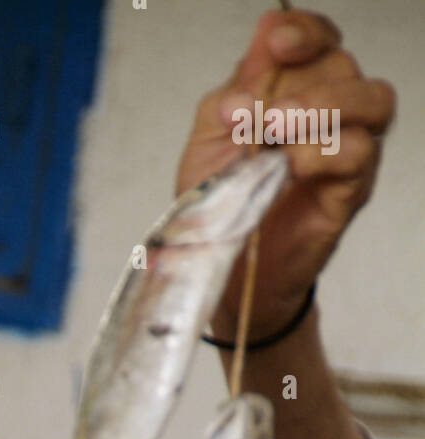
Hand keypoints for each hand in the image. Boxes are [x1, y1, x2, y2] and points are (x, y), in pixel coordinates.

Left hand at [175, 9, 395, 338]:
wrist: (227, 265)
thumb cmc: (222, 203)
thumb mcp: (210, 140)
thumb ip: (234, 92)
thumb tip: (261, 48)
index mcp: (291, 88)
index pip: (317, 39)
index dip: (304, 30)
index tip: (277, 43)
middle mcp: (327, 111)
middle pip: (343, 64)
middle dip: (301, 82)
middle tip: (258, 116)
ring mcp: (346, 148)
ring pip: (370, 100)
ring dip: (323, 107)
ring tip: (276, 132)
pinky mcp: (353, 188)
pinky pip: (360, 152)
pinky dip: (324, 151)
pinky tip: (291, 166)